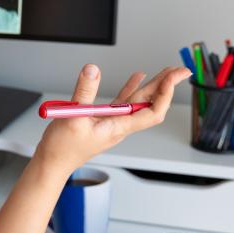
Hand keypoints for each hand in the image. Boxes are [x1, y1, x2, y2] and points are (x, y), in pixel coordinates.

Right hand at [34, 64, 192, 176]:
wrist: (53, 162)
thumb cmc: (63, 149)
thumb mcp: (72, 117)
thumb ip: (84, 92)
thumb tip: (93, 70)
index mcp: (118, 126)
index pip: (152, 112)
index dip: (164, 94)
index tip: (170, 78)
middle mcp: (119, 123)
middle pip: (149, 103)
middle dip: (166, 85)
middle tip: (180, 70)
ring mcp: (112, 121)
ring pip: (138, 101)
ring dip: (153, 86)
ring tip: (167, 72)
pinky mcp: (102, 118)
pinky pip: (123, 101)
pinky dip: (132, 88)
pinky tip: (138, 77)